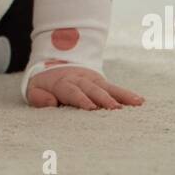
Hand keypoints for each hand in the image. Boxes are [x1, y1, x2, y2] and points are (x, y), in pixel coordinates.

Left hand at [26, 66, 144, 109]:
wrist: (53, 66)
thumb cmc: (44, 87)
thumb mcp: (34, 90)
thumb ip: (39, 97)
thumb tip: (50, 102)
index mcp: (62, 82)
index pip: (71, 91)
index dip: (80, 98)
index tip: (91, 107)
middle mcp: (79, 80)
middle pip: (92, 89)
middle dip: (103, 98)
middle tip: (115, 109)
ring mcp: (92, 81)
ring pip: (107, 87)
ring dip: (121, 95)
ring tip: (135, 103)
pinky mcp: (102, 83)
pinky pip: (115, 89)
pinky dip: (127, 94)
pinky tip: (139, 101)